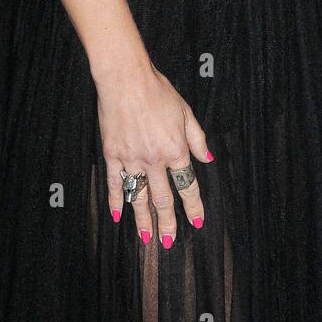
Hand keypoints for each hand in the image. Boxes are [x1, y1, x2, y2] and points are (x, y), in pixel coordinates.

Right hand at [97, 62, 212, 244]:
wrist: (126, 80)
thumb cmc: (158, 91)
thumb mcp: (185, 112)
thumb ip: (197, 138)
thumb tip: (208, 158)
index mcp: (176, 149)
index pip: (187, 185)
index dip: (193, 206)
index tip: (197, 221)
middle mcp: (155, 159)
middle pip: (163, 198)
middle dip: (168, 222)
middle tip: (169, 241)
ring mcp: (132, 159)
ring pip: (138, 197)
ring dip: (144, 220)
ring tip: (147, 238)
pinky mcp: (113, 155)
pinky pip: (114, 184)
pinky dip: (115, 202)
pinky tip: (117, 217)